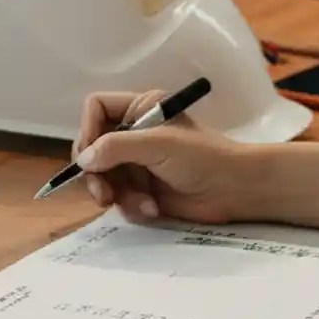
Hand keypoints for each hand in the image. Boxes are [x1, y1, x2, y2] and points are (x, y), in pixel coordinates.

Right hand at [71, 90, 256, 224]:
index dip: (87, 129)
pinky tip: (152, 209)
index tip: (89, 155)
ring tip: (140, 204)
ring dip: (118, 195)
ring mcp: (136, 163)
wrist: (237, 190)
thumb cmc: (204, 157)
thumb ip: (117, 147)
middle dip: (96, 174)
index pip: (96, 108)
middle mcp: (133, 133)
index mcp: (139, 110)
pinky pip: (118, 198)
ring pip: (102, 177)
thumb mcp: (158, 144)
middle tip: (102, 195)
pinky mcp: (142, 189)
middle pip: (92, 148)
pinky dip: (131, 206)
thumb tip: (82, 160)